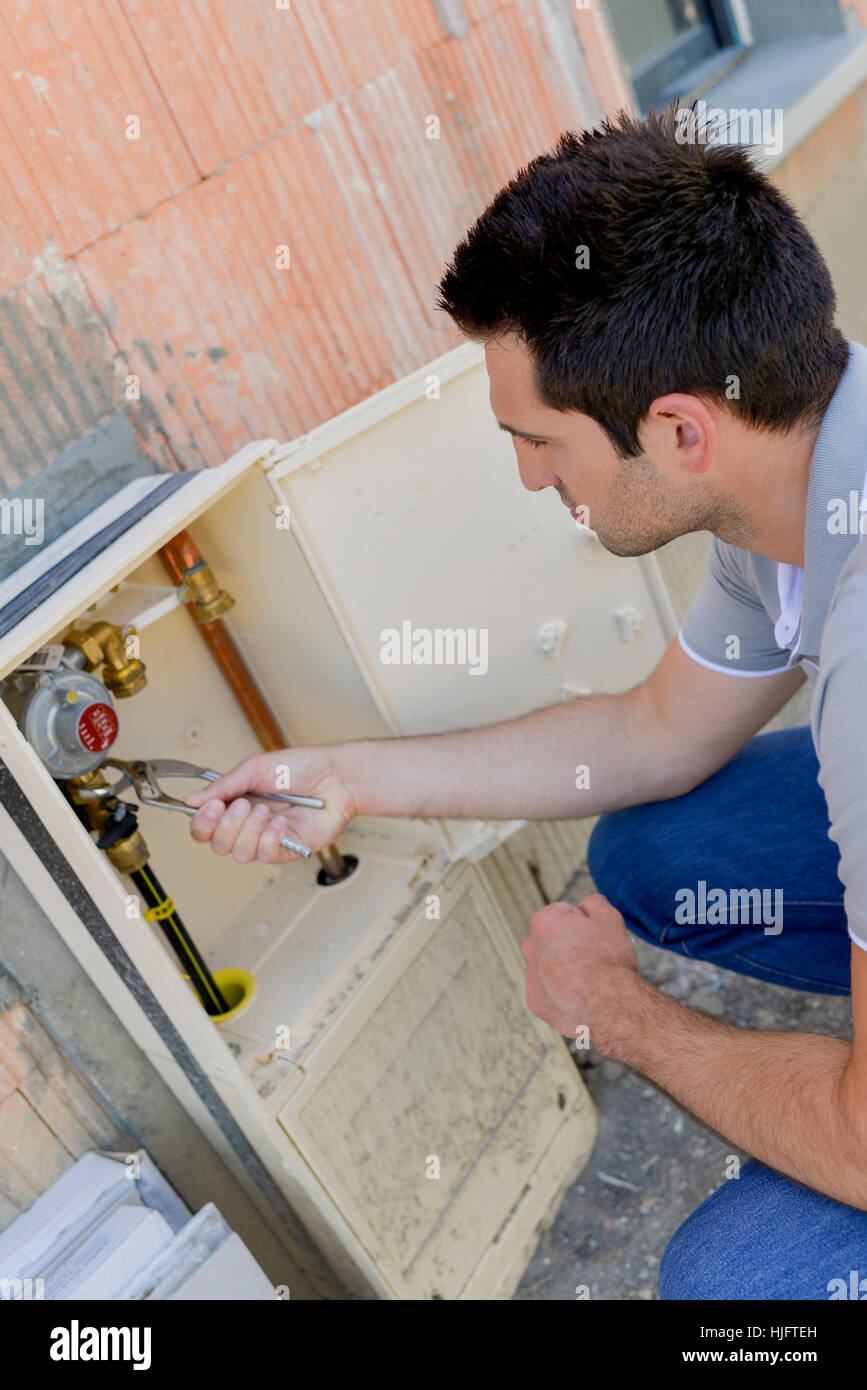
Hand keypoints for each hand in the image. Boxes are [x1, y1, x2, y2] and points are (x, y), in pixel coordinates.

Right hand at [183, 748, 358, 864]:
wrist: (334, 777)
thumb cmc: (300, 768)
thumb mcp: (254, 768)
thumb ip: (223, 786)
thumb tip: (191, 800)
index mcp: (235, 804)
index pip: (204, 826)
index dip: (201, 822)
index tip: (210, 806)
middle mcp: (247, 825)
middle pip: (217, 845)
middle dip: (227, 825)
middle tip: (245, 803)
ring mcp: (266, 840)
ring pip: (239, 854)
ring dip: (250, 831)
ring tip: (267, 810)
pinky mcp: (286, 850)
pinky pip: (265, 855)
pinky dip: (270, 838)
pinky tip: (282, 822)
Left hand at [521, 893, 639, 1050]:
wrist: (609, 1007)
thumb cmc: (609, 962)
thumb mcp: (610, 917)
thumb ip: (593, 903)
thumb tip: (584, 905)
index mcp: (544, 922)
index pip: (563, 913)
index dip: (583, 923)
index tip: (594, 938)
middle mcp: (530, 947)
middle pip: (552, 939)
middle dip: (569, 945)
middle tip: (592, 958)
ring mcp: (531, 976)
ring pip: (549, 966)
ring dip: (564, 969)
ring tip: (588, 980)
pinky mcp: (535, 1001)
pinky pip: (548, 992)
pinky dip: (561, 993)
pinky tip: (579, 996)